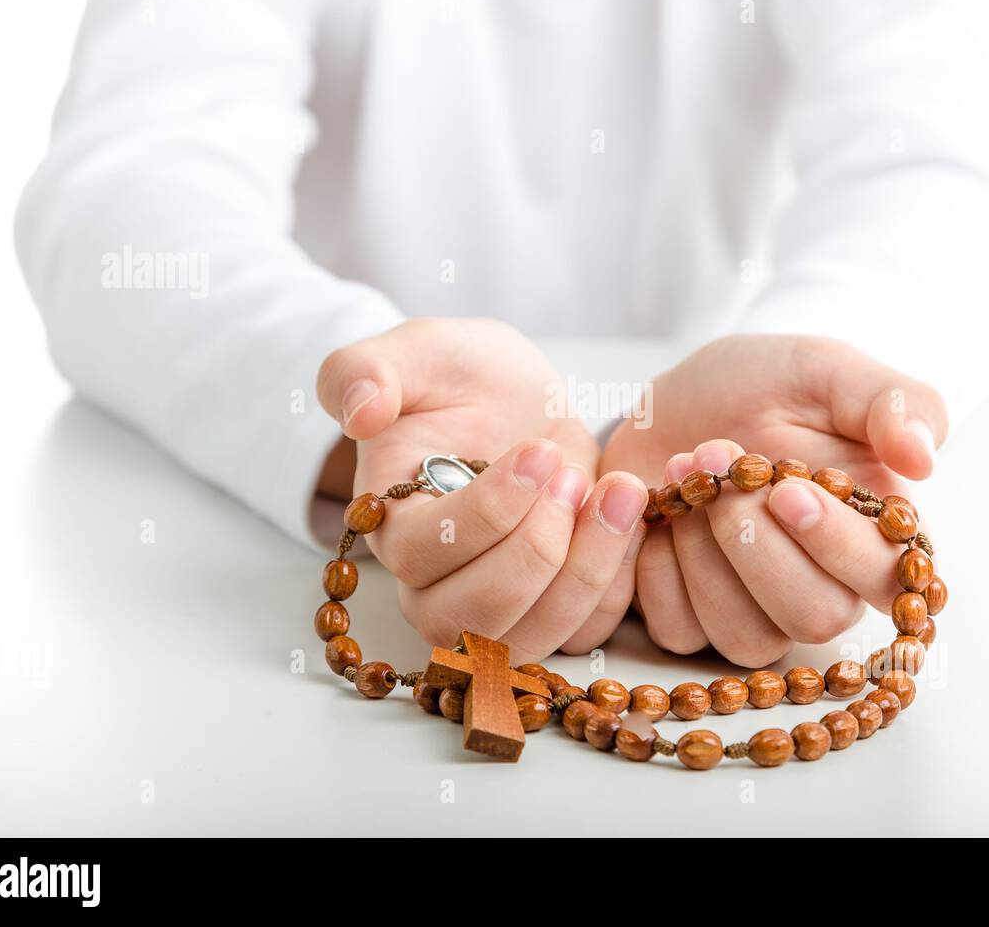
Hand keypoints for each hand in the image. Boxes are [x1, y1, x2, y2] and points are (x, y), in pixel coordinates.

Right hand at [316, 318, 646, 661]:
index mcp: (392, 528)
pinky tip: (629, 516)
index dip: (487, 512)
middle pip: (475, 618)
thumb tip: (359, 412)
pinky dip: (617, 581)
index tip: (538, 451)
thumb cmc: (462, 378)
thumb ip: (364, 370)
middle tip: (574, 475)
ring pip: (534, 637)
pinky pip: (587, 631)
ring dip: (587, 570)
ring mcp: (496, 611)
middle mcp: (434, 589)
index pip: (422, 555)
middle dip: (537, 550)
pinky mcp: (552, 612)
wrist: (521, 401)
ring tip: (619, 492)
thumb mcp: (416, 352)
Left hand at [599, 334, 946, 665]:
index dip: (838, 545)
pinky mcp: (693, 622)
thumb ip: (892, 401)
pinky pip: (679, 630)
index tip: (787, 491)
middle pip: (815, 617)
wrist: (671, 401)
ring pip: (745, 637)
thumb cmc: (759, 389)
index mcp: (872, 531)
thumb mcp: (826, 370)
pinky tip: (656, 510)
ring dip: (702, 550)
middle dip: (755, 542)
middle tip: (717, 462)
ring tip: (682, 468)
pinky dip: (655, 565)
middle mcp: (824, 586)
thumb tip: (925, 458)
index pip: (885, 577)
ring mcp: (757, 615)